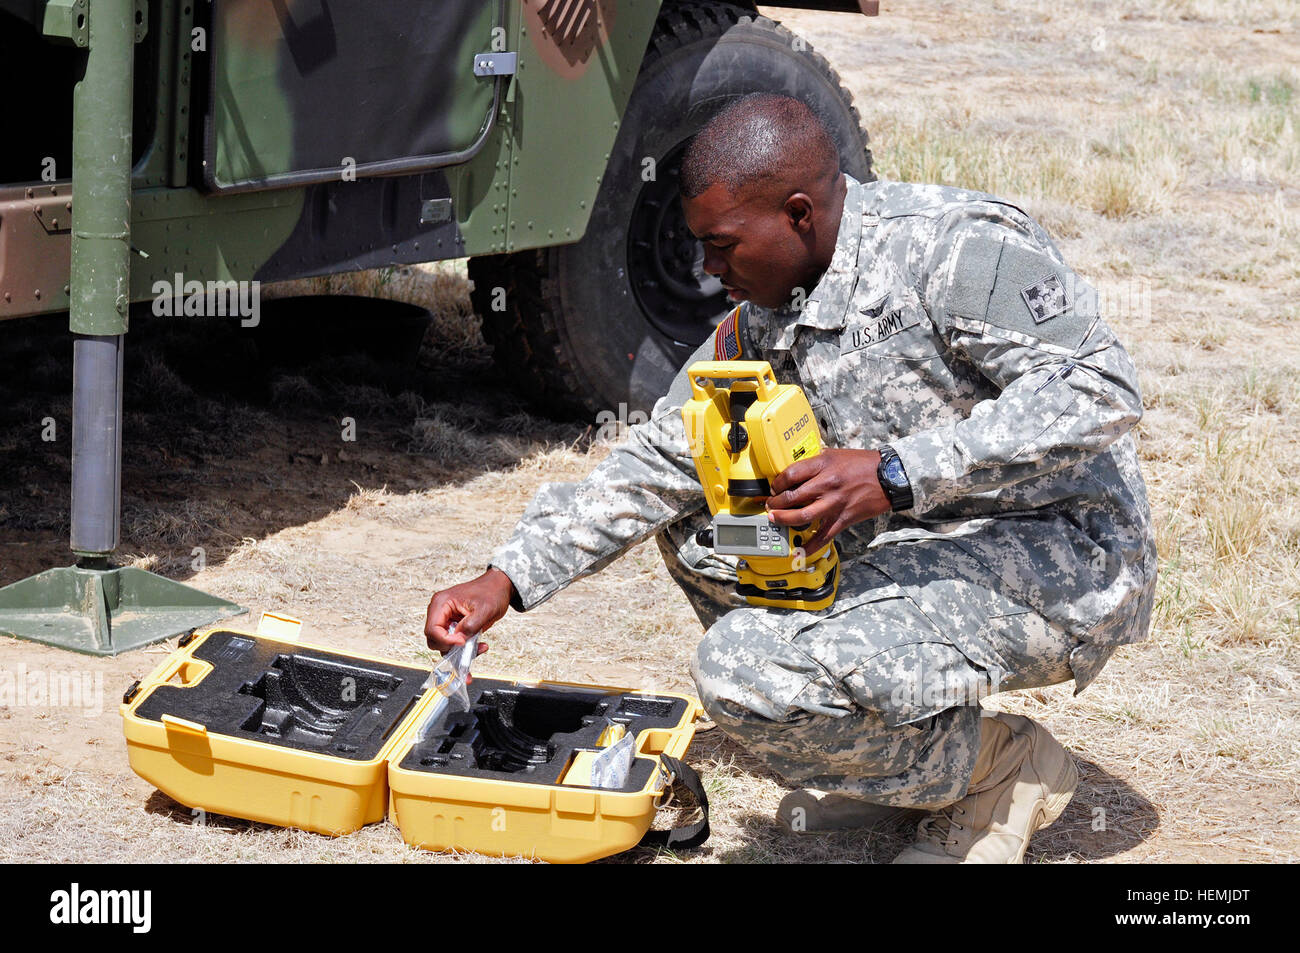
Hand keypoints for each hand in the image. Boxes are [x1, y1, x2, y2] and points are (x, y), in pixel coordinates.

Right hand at [424, 568, 514, 655]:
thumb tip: (459, 640)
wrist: (498, 587)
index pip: (432, 630)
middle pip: (434, 639)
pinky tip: (478, 644)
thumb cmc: (491, 592)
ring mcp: (445, 618)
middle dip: (451, 647)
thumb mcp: (485, 610)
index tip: (463, 642)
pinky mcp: (452, 624)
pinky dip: (463, 647)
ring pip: (443, 643)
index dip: (446, 640)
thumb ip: (470, 625)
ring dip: (459, 650)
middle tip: (469, 647)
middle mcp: (439, 610)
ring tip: (478, 645)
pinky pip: (452, 641)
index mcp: (442, 602)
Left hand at [765, 448, 891, 555]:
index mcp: (823, 465)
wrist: (889, 476)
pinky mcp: (843, 519)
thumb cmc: (863, 464)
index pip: (790, 474)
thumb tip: (797, 470)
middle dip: (775, 503)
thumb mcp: (835, 454)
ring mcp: (834, 503)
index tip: (774, 487)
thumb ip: (816, 462)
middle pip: (791, 497)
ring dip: (784, 519)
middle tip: (770, 505)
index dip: (777, 483)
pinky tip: (799, 551)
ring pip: (802, 516)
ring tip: (775, 519)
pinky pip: (823, 536)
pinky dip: (810, 546)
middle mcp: (826, 484)